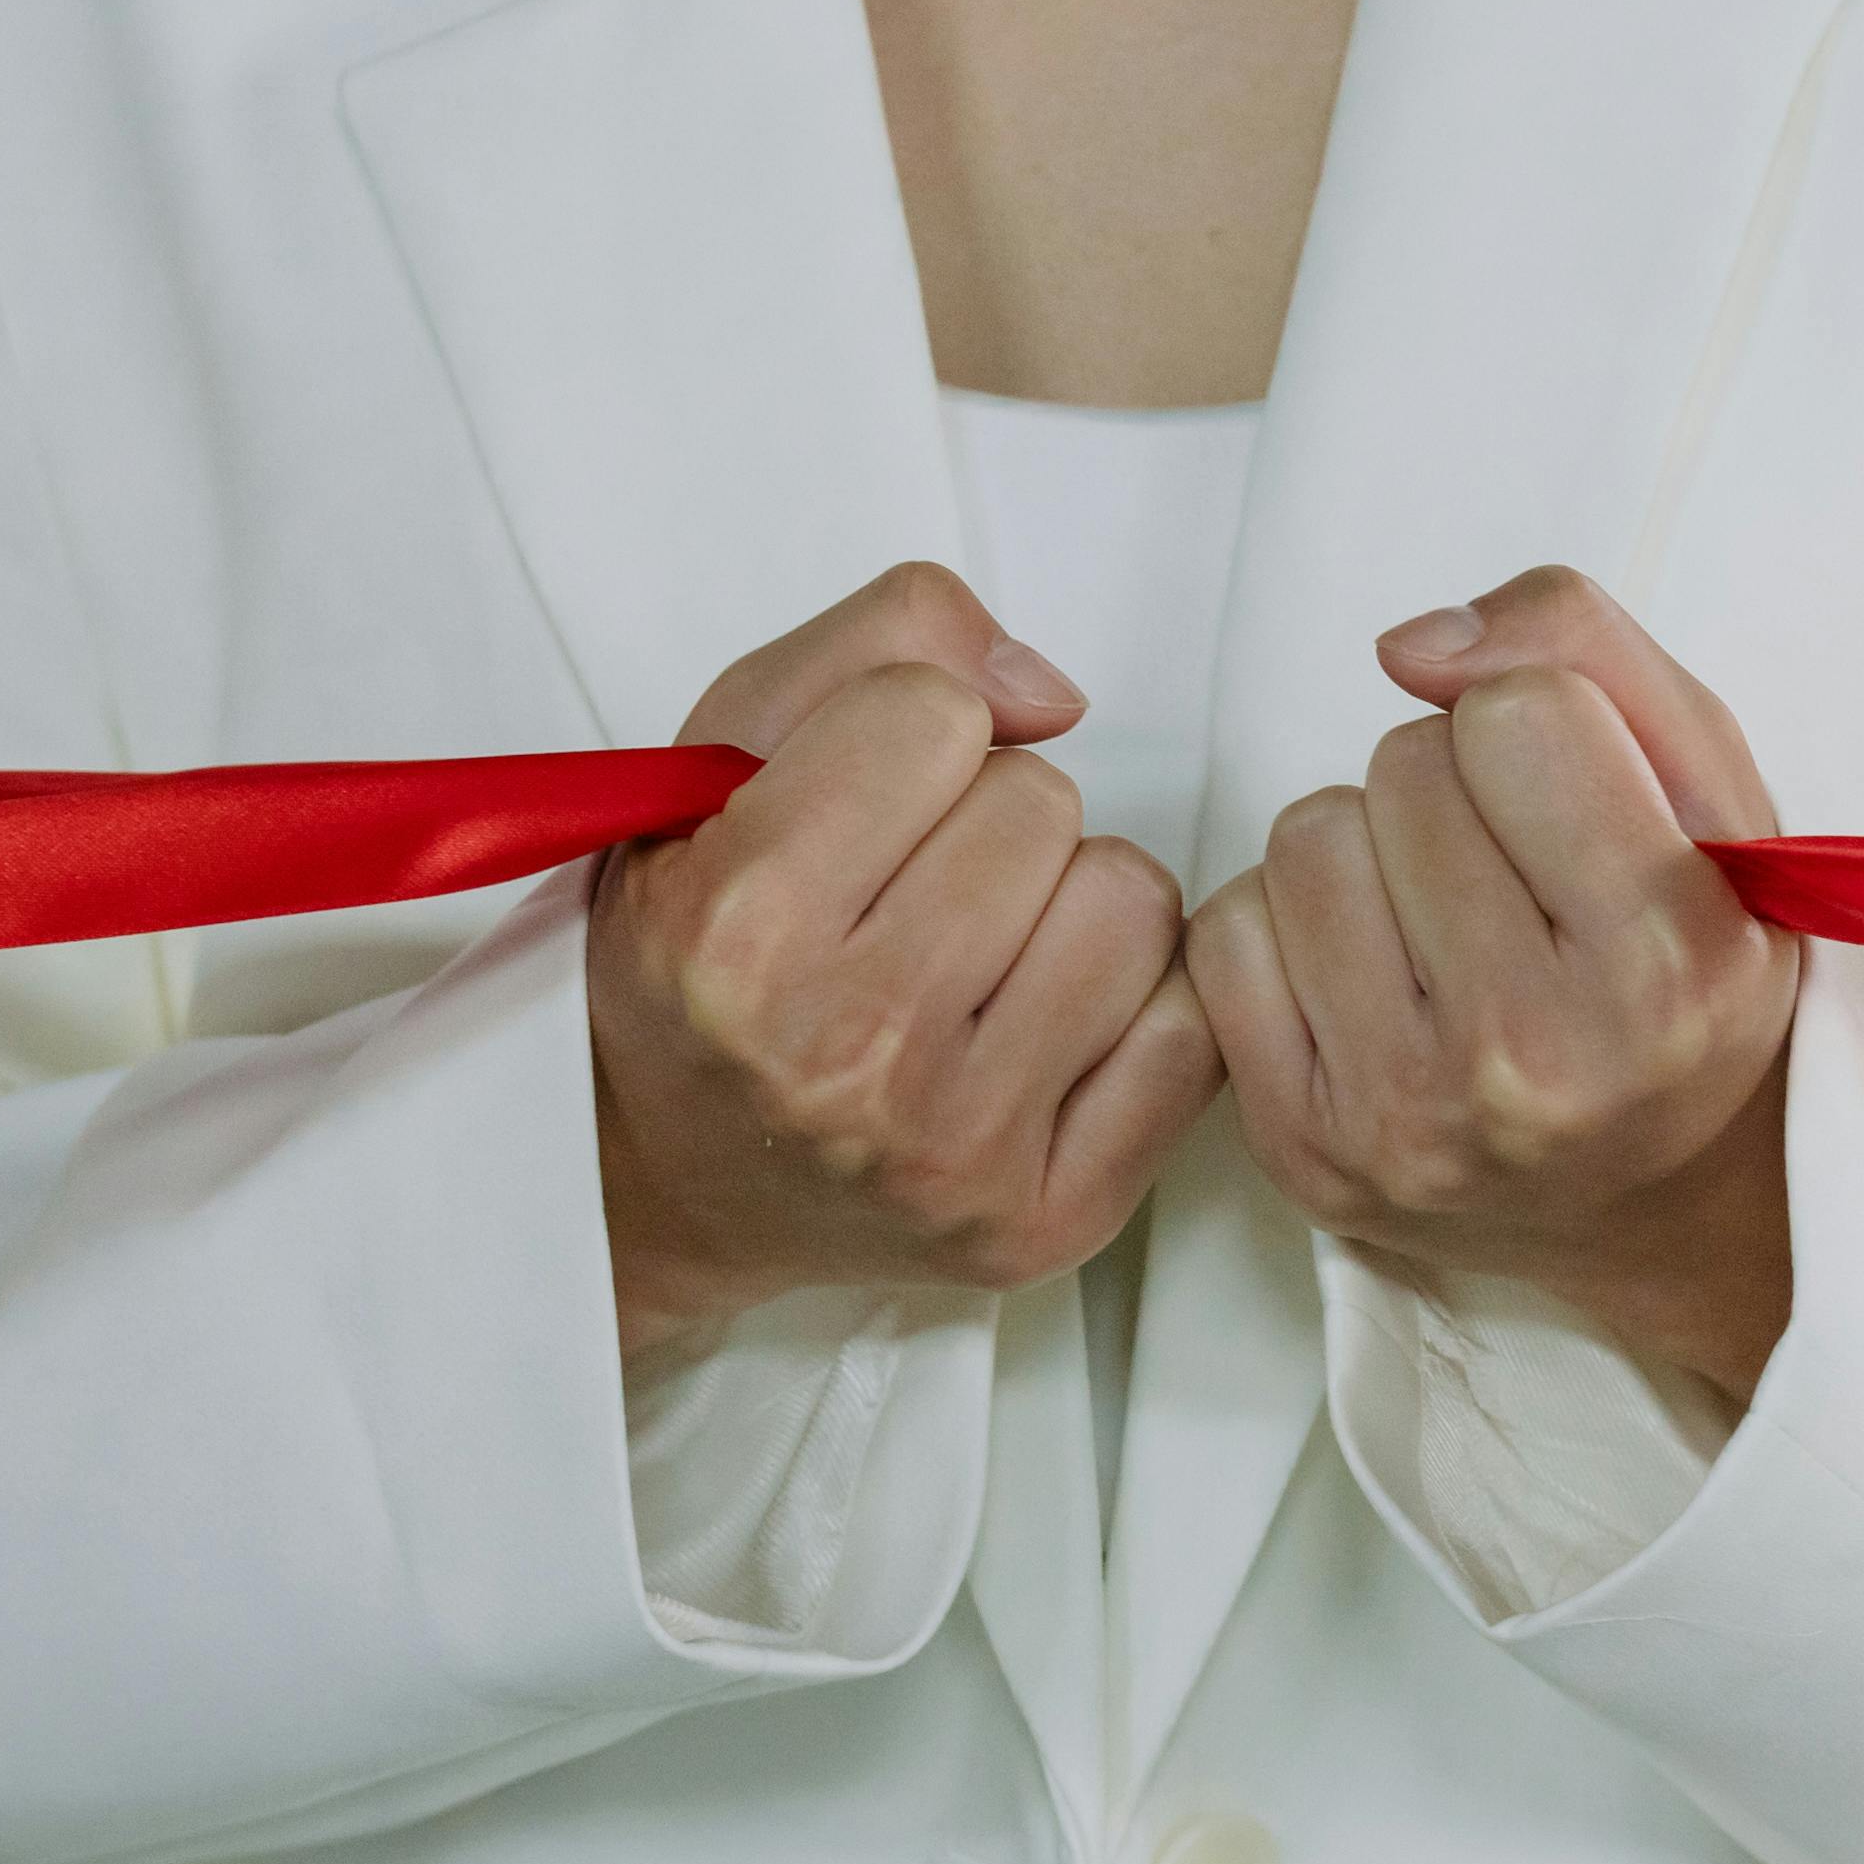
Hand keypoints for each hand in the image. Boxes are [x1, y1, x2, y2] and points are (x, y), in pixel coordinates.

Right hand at [588, 564, 1217, 1359]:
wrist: (675, 1183)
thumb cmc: (702, 954)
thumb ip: (874, 644)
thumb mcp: (720, 759)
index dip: (900, 733)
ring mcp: (958, 1150)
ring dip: (1069, 901)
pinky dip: (1132, 1001)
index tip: (852, 807)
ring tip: (979, 953)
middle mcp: (847, 1052)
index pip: (931, 712)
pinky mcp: (1051, 1218)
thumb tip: (1050, 692)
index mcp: (737, 931)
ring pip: (1132, 898)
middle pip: (1041, 801)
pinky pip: (1188, 1025)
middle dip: (984, 816)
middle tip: (908, 892)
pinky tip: (1039, 1023)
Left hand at [1190, 569, 1802, 1404]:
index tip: (1576, 803)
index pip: (1518, 710)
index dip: (1543, 724)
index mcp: (1668, 962)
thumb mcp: (1707, 787)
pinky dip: (1289, 929)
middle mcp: (1537, 1059)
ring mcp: (1406, 1117)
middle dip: (1451, 786)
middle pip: (1404, 766)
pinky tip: (1375, 976)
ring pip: (1306, 837)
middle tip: (1513, 875)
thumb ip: (1584, 648)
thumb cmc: (1682, 960)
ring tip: (1443, 921)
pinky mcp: (1304, 1150)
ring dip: (1364, 849)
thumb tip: (1408, 647)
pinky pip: (1227, 932)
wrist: (1656, 1196)